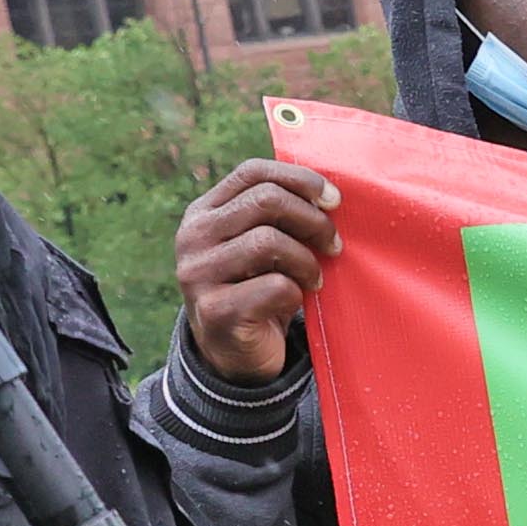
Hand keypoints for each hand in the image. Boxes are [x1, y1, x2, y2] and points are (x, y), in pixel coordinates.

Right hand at [176, 157, 340, 383]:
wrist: (234, 353)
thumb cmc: (257, 287)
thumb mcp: (261, 244)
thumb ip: (277, 215)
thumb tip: (328, 194)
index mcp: (204, 212)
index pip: (252, 172)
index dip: (299, 179)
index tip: (333, 200)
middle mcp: (193, 237)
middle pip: (265, 201)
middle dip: (312, 220)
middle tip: (333, 244)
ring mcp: (199, 274)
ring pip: (269, 242)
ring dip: (307, 260)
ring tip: (315, 277)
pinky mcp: (215, 311)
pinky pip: (275, 286)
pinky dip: (296, 292)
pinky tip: (295, 301)